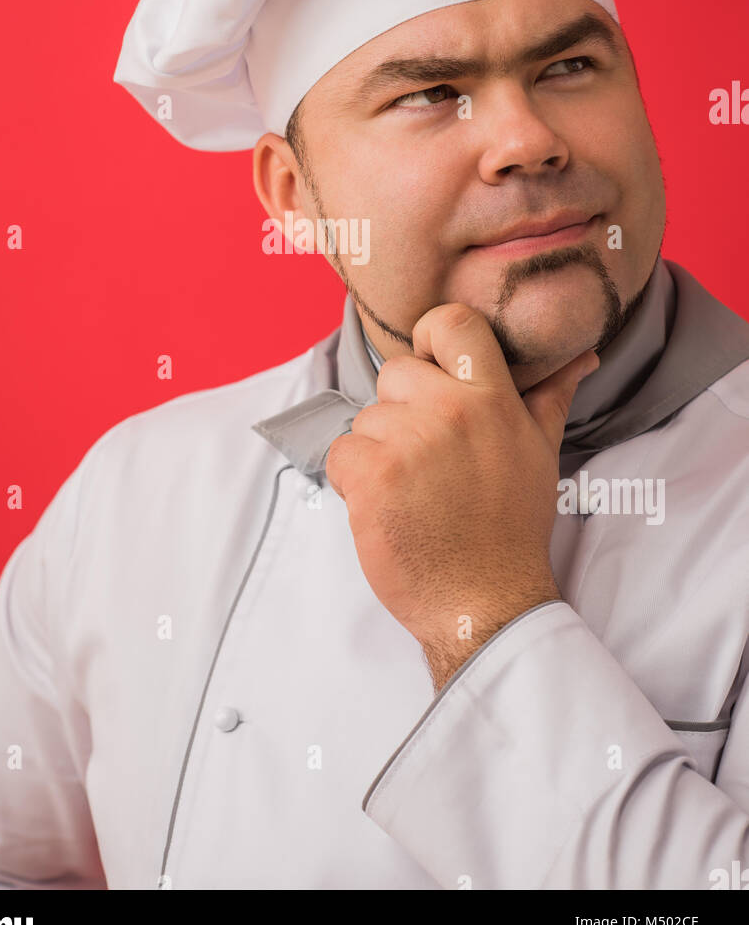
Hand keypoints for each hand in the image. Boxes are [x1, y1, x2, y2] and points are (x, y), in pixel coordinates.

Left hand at [325, 302, 598, 691]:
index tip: (432, 371)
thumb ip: (550, 395)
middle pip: (395, 373)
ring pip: (365, 419)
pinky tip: (388, 508)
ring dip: (378, 453)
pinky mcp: (372, 477)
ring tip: (414, 492)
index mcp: (494, 400)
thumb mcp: (539, 452)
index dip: (431, 339)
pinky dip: (354, 482)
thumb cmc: (510, 527)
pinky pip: (342, 453)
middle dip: (400, 411)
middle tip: (427, 460)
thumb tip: (583, 354)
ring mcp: (409, 443)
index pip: (452, 322)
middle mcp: (452, 412)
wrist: (483, 602)